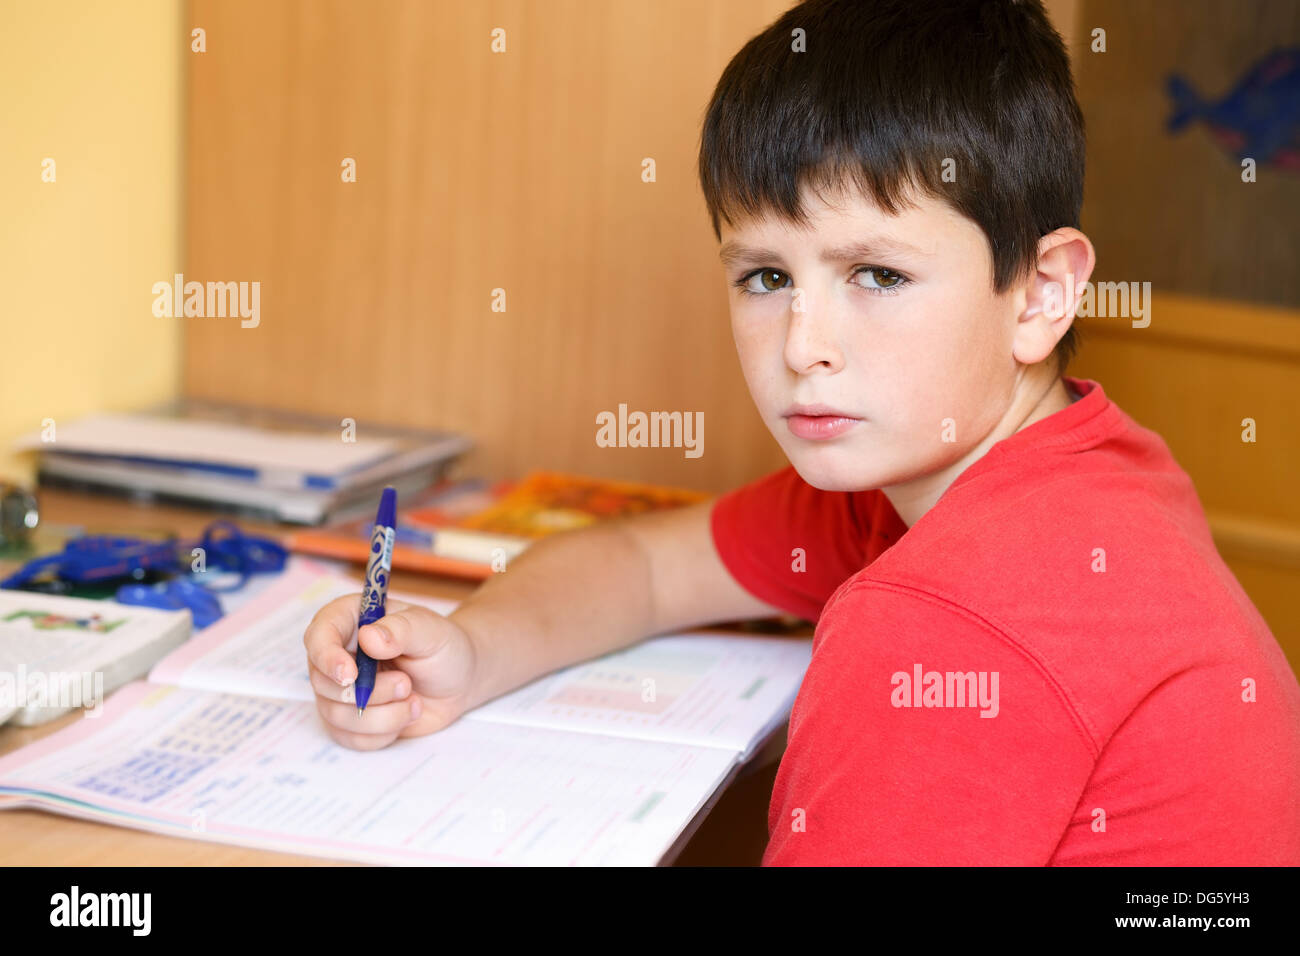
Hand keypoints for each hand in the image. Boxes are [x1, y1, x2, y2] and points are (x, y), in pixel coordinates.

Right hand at [303, 594, 478, 749]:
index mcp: (351, 620)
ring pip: (336, 715)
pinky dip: (383, 732)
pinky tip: (406, 714)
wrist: (458, 680)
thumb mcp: (431, 631)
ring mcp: (341, 690)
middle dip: (370, 692)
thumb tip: (369, 638)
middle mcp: (339, 655)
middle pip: (322, 682)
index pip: (319, 635)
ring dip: (383, 715)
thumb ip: (402, 630)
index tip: (350, 675)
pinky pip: (351, 738)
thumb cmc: (443, 648)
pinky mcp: (350, 721)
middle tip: (406, 684)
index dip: (327, 657)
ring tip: (412, 698)